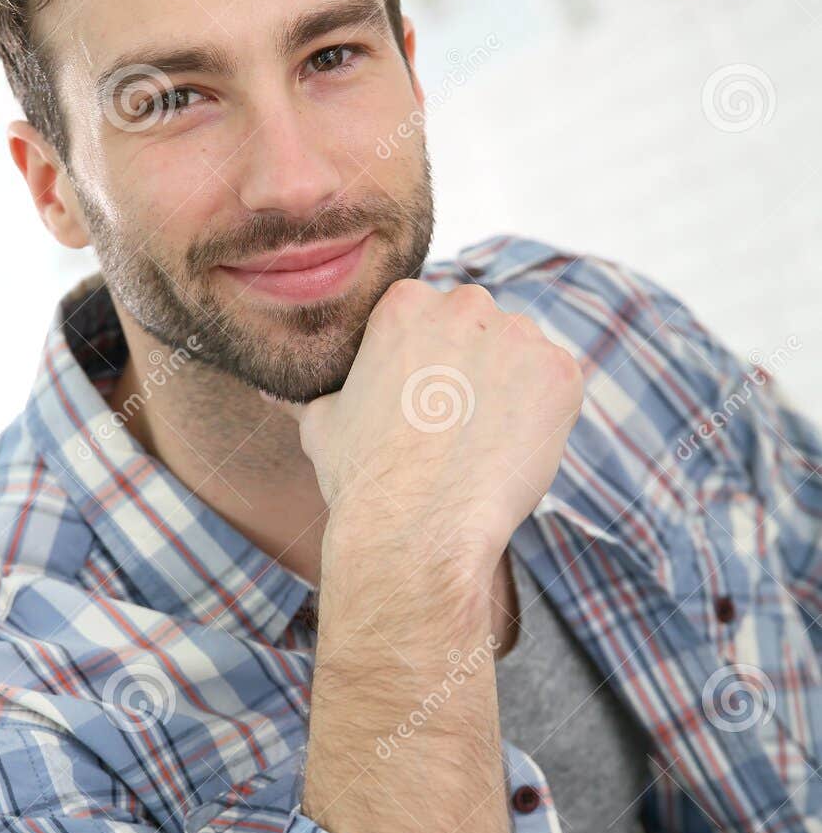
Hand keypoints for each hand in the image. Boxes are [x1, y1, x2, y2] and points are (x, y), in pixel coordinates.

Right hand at [267, 277, 583, 574]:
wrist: (417, 529)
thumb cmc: (364, 478)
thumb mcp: (319, 423)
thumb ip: (309, 393)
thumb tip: (271, 388)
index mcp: (406, 303)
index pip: (432, 316)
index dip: (430, 363)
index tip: (424, 402)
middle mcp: (466, 304)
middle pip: (480, 326)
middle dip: (473, 366)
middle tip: (454, 425)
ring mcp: (520, 337)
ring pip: (522, 352)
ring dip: (511, 386)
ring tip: (481, 442)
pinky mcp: (561, 374)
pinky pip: (557, 384)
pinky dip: (544, 414)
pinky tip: (508, 450)